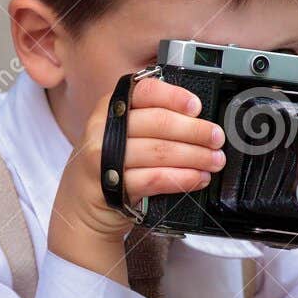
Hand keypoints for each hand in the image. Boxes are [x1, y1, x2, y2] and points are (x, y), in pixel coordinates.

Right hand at [48, 74, 224, 281]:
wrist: (81, 206)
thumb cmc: (110, 165)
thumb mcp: (122, 132)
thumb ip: (152, 120)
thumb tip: (198, 120)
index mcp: (110, 106)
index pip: (144, 92)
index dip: (174, 97)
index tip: (198, 107)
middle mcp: (103, 128)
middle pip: (158, 123)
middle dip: (195, 131)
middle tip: (217, 139)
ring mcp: (104, 157)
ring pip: (160, 152)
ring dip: (194, 156)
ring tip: (214, 161)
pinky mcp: (111, 185)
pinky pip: (154, 179)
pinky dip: (181, 178)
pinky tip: (198, 178)